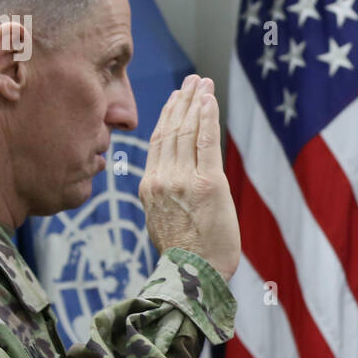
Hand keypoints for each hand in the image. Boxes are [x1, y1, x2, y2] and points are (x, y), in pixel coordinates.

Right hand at [140, 74, 240, 281]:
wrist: (193, 277)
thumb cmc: (185, 257)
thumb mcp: (164, 221)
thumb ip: (167, 196)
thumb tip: (171, 183)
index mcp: (150, 188)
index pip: (158, 143)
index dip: (168, 117)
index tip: (176, 99)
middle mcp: (162, 179)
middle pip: (171, 130)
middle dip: (183, 102)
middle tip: (192, 81)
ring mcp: (182, 180)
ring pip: (187, 131)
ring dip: (195, 102)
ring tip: (201, 83)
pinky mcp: (207, 183)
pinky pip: (205, 140)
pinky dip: (206, 116)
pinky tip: (208, 99)